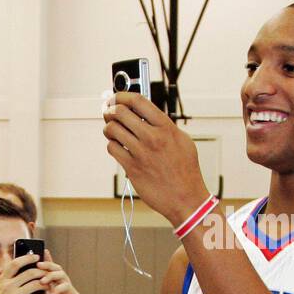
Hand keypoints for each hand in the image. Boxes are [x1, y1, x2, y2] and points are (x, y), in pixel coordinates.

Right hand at [0, 251, 48, 293]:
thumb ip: (4, 277)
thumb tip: (10, 263)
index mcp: (2, 281)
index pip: (15, 263)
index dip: (27, 258)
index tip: (36, 256)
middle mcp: (7, 286)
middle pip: (30, 273)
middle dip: (41, 272)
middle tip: (47, 274)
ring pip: (36, 284)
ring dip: (45, 285)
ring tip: (47, 287)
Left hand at [27, 250, 86, 293]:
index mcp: (50, 287)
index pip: (45, 272)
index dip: (41, 262)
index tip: (31, 256)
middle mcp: (59, 285)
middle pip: (54, 268)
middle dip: (46, 265)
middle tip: (37, 265)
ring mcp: (67, 289)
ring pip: (61, 274)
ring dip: (51, 275)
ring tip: (43, 280)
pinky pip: (66, 287)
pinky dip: (58, 289)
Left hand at [103, 92, 210, 226]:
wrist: (185, 197)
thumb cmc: (185, 170)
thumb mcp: (182, 140)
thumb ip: (164, 126)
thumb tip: (146, 115)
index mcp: (166, 127)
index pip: (138, 101)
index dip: (122, 95)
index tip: (116, 97)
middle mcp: (152, 137)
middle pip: (121, 112)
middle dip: (110, 110)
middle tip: (108, 112)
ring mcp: (141, 153)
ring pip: (112, 130)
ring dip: (108, 128)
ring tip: (111, 130)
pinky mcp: (132, 167)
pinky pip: (112, 148)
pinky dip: (111, 145)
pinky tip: (116, 146)